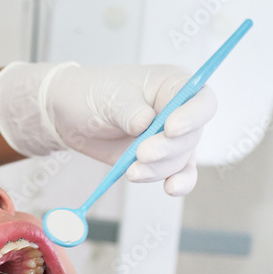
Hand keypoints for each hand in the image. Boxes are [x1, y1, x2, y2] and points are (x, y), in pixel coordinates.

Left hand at [0, 62, 217, 195]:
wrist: (70, 115)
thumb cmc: (93, 94)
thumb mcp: (110, 97)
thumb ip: (130, 111)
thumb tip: (146, 124)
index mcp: (172, 85)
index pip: (201, 100)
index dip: (193, 117)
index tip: (171, 129)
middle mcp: (178, 111)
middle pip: (192, 135)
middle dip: (167, 149)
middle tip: (142, 153)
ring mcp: (170, 137)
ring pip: (180, 158)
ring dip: (158, 168)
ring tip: (131, 170)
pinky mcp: (159, 158)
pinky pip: (178, 173)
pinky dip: (177, 182)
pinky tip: (170, 188)